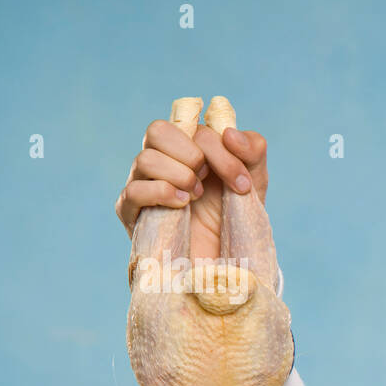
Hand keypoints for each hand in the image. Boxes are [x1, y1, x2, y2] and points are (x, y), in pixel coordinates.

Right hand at [115, 119, 268, 259]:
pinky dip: (161, 193)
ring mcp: (142, 185)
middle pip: (157, 130)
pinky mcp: (131, 213)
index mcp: (185, 146)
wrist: (227, 260)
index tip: (241, 181)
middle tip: (207, 179)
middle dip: (191, 154)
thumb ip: (252, 149)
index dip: (218, 148)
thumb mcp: (253, 180)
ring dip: (179, 175)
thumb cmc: (235, 215)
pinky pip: (133, 192)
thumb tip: (229, 133)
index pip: (189, 125)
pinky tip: (183, 204)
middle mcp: (160, 161)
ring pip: (145, 159)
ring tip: (196, 196)